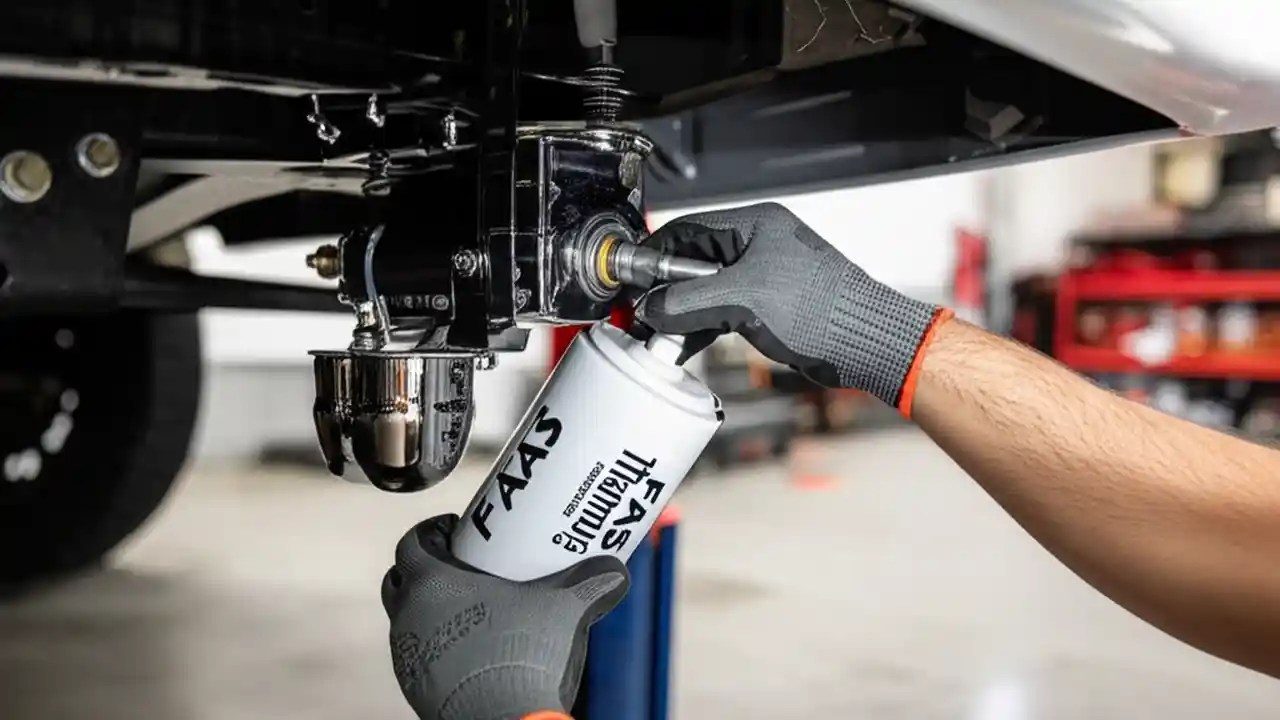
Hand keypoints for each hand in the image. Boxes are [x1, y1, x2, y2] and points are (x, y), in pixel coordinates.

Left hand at [382, 514, 628, 719]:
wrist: (504, 719)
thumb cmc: (521, 657)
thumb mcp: (564, 608)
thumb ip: (590, 582)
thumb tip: (615, 569)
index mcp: (432, 582)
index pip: (412, 542)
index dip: (430, 531)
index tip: (453, 529)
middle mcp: (409, 615)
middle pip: (399, 578)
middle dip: (423, 567)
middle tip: (457, 565)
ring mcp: (408, 653)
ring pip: (406, 618)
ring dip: (426, 608)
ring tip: (466, 609)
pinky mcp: (414, 684)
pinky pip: (417, 653)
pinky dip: (433, 643)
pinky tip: (468, 648)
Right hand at [638, 202, 946, 411]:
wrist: (865, 341)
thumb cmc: (818, 309)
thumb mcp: (742, 301)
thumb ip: (689, 303)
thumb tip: (650, 307)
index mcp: (754, 225)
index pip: (688, 230)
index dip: (656, 255)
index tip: (633, 280)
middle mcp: (758, 244)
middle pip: (694, 261)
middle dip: (667, 289)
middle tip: (643, 312)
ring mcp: (765, 276)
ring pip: (707, 289)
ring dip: (684, 311)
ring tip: (661, 334)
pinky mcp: (770, 305)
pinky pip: (724, 308)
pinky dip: (704, 324)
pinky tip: (687, 342)